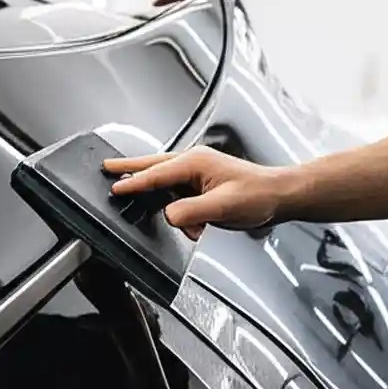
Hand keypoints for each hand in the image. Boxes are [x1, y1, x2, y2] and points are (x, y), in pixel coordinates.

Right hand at [103, 147, 290, 238]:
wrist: (280, 196)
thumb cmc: (259, 195)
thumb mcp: (224, 206)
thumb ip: (192, 211)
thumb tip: (169, 215)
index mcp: (196, 162)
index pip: (158, 173)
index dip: (135, 182)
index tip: (116, 187)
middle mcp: (194, 163)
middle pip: (154, 165)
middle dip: (130, 168)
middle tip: (107, 167)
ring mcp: (198, 173)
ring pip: (166, 182)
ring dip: (159, 196)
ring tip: (135, 195)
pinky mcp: (203, 185)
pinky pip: (180, 196)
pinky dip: (179, 210)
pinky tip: (193, 226)